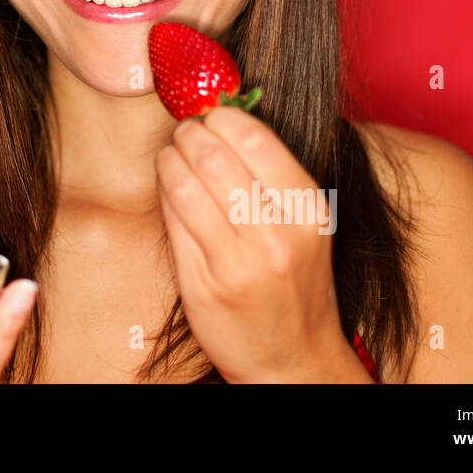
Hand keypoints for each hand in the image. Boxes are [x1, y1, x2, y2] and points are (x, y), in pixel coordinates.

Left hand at [154, 104, 365, 382]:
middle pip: (213, 157)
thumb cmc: (296, 279)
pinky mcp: (203, 287)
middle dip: (189, 134)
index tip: (211, 114)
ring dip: (169, 160)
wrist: (294, 357)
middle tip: (184, 132)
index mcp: (308, 212)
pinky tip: (168, 187)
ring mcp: (237, 266)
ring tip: (171, 156)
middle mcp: (276, 238)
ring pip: (184, 187)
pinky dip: (164, 194)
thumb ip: (273, 174)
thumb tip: (224, 114)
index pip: (256, 139)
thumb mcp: (305, 224)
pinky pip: (172, 222)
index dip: (223, 117)